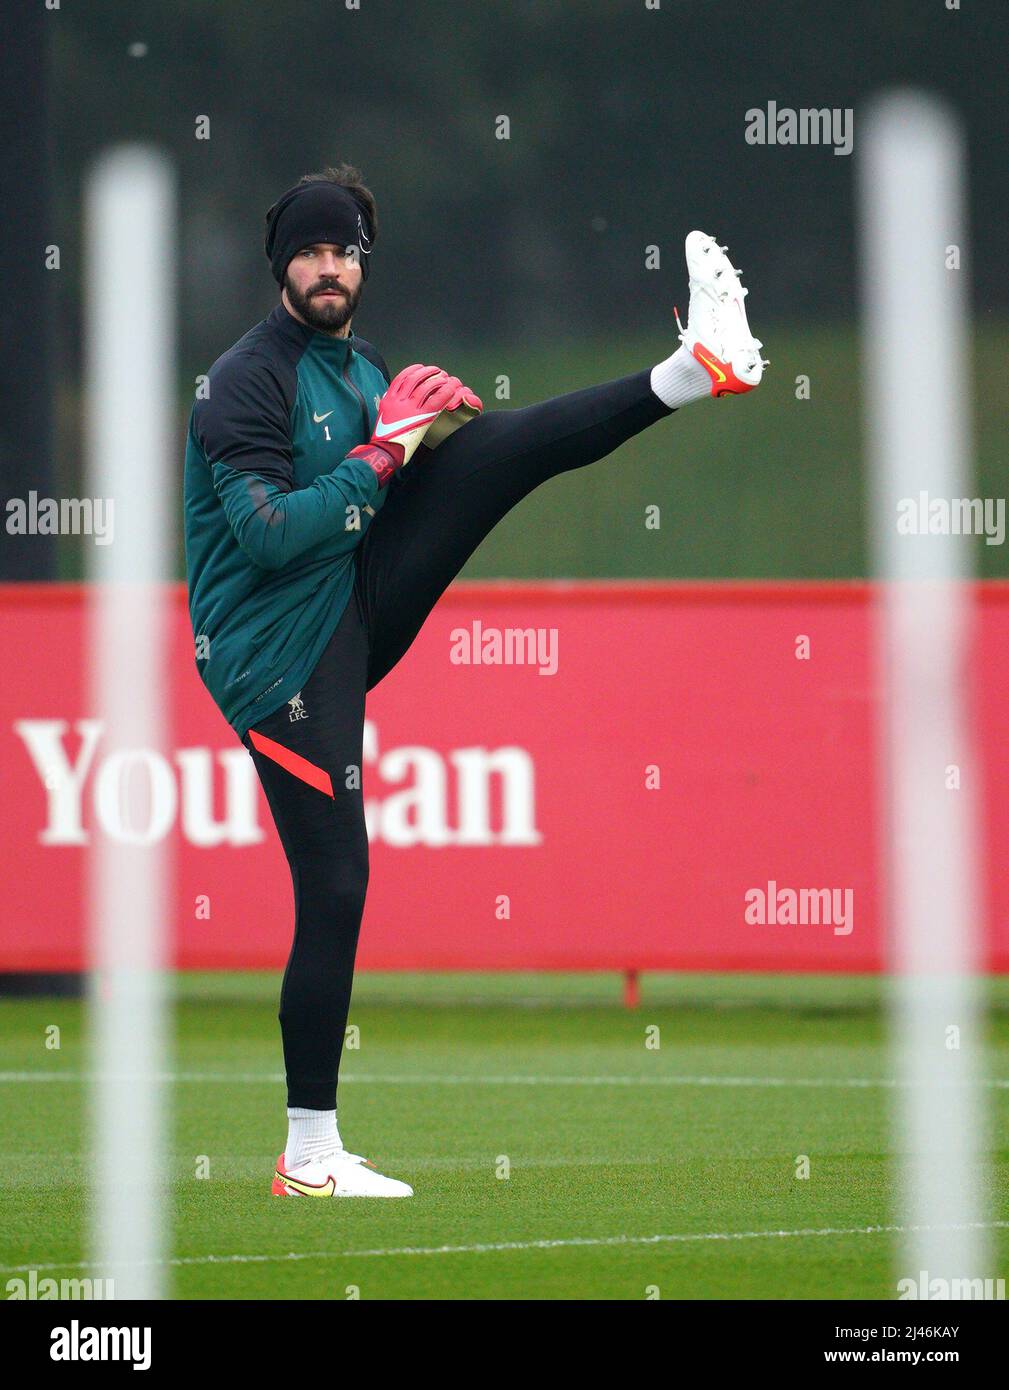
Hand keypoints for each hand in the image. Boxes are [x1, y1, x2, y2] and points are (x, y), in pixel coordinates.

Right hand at [347, 364, 476, 486]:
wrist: (385, 451)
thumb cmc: (384, 437)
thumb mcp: (383, 415)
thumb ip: (390, 404)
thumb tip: (394, 397)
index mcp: (389, 398)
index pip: (402, 378)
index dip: (413, 370)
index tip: (421, 367)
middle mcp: (399, 400)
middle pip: (415, 378)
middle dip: (428, 372)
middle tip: (437, 370)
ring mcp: (410, 408)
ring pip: (427, 387)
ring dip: (438, 380)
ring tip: (446, 378)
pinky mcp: (421, 418)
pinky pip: (436, 401)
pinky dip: (445, 393)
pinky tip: (452, 390)